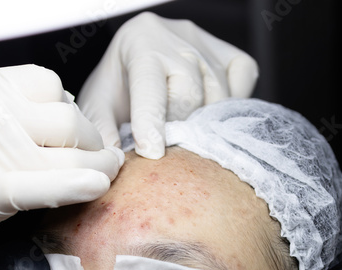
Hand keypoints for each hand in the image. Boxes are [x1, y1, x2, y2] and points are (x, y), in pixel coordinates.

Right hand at [0, 65, 122, 269]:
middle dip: (88, 137)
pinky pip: (48, 181)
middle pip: (64, 109)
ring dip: (95, 160)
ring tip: (100, 175)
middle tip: (94, 160)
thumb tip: (51, 126)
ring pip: (67, 139)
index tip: (73, 136)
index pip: (44, 83)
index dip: (68, 110)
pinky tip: (97, 186)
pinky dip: (81, 182)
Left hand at [77, 12, 258, 158]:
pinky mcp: (234, 56)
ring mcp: (209, 47)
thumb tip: (113, 158)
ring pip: (217, 98)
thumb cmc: (120, 81)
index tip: (151, 153)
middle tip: (167, 141)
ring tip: (185, 127)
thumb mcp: (99, 101)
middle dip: (177, 128)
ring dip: (203, 123)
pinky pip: (242, 86)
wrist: (142, 50)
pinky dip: (229, 107)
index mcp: (140, 45)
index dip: (151, 123)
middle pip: (188, 96)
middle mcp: (177, 40)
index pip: (150, 88)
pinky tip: (207, 111)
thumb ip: (102, 128)